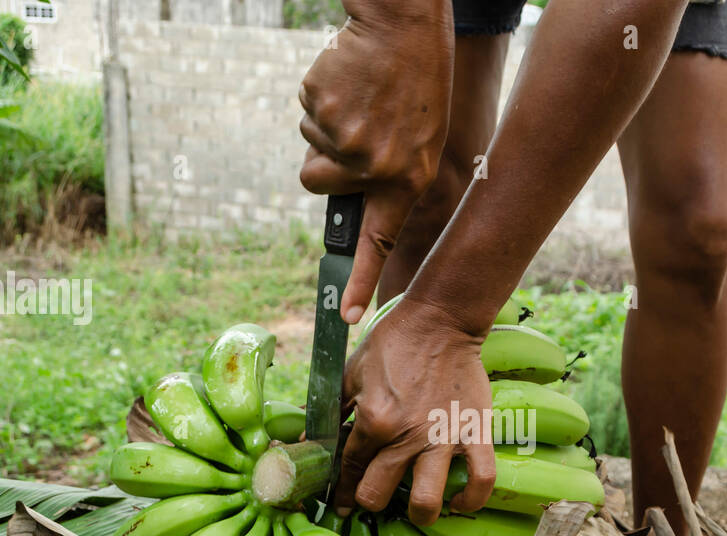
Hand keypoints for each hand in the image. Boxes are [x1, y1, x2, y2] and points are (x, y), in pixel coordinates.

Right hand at [298, 3, 452, 323]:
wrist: (406, 25)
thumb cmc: (417, 80)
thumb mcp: (421, 137)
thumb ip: (388, 174)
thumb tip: (348, 197)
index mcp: (408, 179)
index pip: (381, 242)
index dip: (363, 282)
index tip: (347, 316)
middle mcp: (377, 168)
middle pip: (316, 183)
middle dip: (323, 160)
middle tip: (355, 125)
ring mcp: (348, 142)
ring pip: (309, 149)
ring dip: (324, 125)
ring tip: (361, 96)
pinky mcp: (324, 112)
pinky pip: (305, 114)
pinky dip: (319, 97)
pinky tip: (349, 80)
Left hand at [335, 299, 495, 525]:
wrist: (441, 320)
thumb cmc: (394, 342)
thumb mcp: (352, 372)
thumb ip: (333, 409)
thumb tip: (311, 437)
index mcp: (374, 419)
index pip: (349, 468)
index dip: (340, 490)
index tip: (341, 502)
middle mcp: (407, 436)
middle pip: (378, 494)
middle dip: (369, 501)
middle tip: (372, 499)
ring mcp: (444, 437)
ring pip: (427, 500)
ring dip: (418, 513)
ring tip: (417, 510)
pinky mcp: (475, 432)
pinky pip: (481, 479)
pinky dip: (471, 499)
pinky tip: (459, 503)